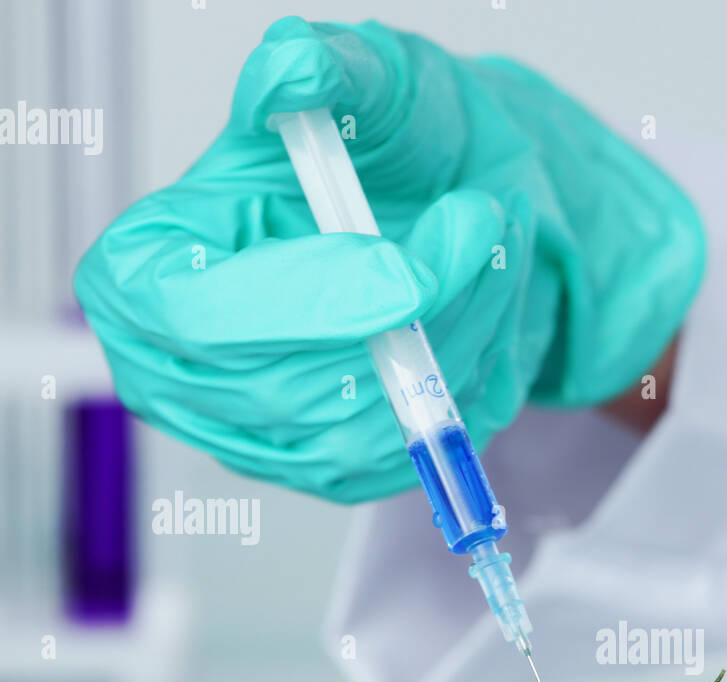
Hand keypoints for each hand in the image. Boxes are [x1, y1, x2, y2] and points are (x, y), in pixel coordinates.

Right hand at [74, 17, 705, 501]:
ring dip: (453, 337)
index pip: (195, 316)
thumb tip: (295, 69)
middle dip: (407, 312)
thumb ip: (332, 73)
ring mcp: (262, 440)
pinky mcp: (335, 474)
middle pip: (289, 386)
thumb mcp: (370, 89)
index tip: (405, 271)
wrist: (448, 209)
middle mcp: (187, 375)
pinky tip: (478, 309)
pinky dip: (464, 379)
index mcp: (146, 273)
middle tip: (478, 227)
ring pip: (364, 425)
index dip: (304, 301)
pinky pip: (406, 449)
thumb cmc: (384, 155)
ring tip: (487, 250)